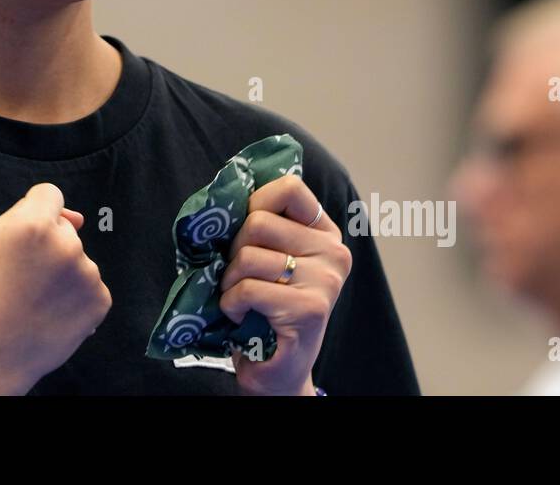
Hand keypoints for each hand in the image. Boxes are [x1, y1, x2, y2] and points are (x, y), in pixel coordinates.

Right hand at [0, 183, 110, 394]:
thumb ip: (23, 213)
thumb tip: (73, 216)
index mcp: (33, 225)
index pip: (50, 194)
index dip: (37, 212)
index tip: (27, 237)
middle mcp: (66, 245)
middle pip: (66, 230)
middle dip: (50, 246)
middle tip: (24, 277)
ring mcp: (87, 274)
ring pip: (78, 260)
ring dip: (64, 273)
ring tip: (35, 299)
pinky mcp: (100, 300)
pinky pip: (91, 286)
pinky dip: (76, 297)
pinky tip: (52, 312)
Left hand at [218, 174, 350, 394]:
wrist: (277, 372)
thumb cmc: (264, 310)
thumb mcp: (268, 258)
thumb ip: (260, 225)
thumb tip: (226, 192)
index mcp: (324, 234)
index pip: (289, 187)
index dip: (254, 202)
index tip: (243, 231)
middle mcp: (333, 252)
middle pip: (258, 221)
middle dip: (233, 250)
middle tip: (238, 276)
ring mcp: (326, 280)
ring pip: (249, 255)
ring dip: (229, 281)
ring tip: (240, 298)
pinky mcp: (310, 308)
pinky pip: (248, 288)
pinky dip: (231, 303)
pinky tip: (242, 316)